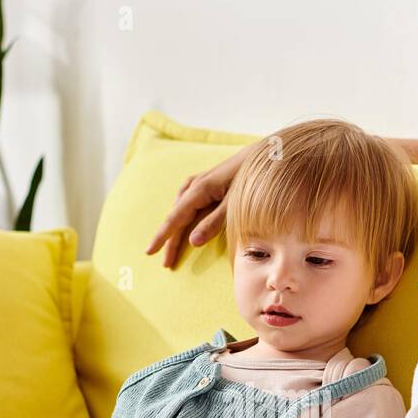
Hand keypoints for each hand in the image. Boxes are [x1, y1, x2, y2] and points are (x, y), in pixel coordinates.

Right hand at [144, 145, 251, 267]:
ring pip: (180, 208)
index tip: (149, 253)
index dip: (162, 237)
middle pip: (176, 216)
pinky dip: (183, 215)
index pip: (174, 218)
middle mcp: (195, 184)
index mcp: (199, 190)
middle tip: (166, 264)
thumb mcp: (235, 205)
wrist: (268, 154)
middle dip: (169, 240)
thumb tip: (192, 242)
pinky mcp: (208, 181)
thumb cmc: (253, 179)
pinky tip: (184, 220)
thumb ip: (214, 223)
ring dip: (175, 228)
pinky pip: (187, 201)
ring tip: (170, 247)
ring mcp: (200, 181)